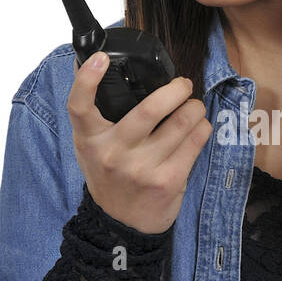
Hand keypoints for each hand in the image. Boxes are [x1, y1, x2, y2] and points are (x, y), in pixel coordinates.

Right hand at [67, 53, 212, 233]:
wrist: (121, 223)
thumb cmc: (109, 174)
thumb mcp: (91, 145)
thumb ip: (93, 112)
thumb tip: (91, 62)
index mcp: (90, 139)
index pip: (79, 106)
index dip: (87, 79)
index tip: (101, 57)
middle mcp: (113, 153)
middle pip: (149, 109)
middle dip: (176, 89)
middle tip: (183, 85)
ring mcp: (141, 169)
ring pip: (181, 123)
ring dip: (195, 108)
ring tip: (194, 107)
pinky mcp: (168, 181)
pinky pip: (195, 142)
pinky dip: (202, 128)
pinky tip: (199, 127)